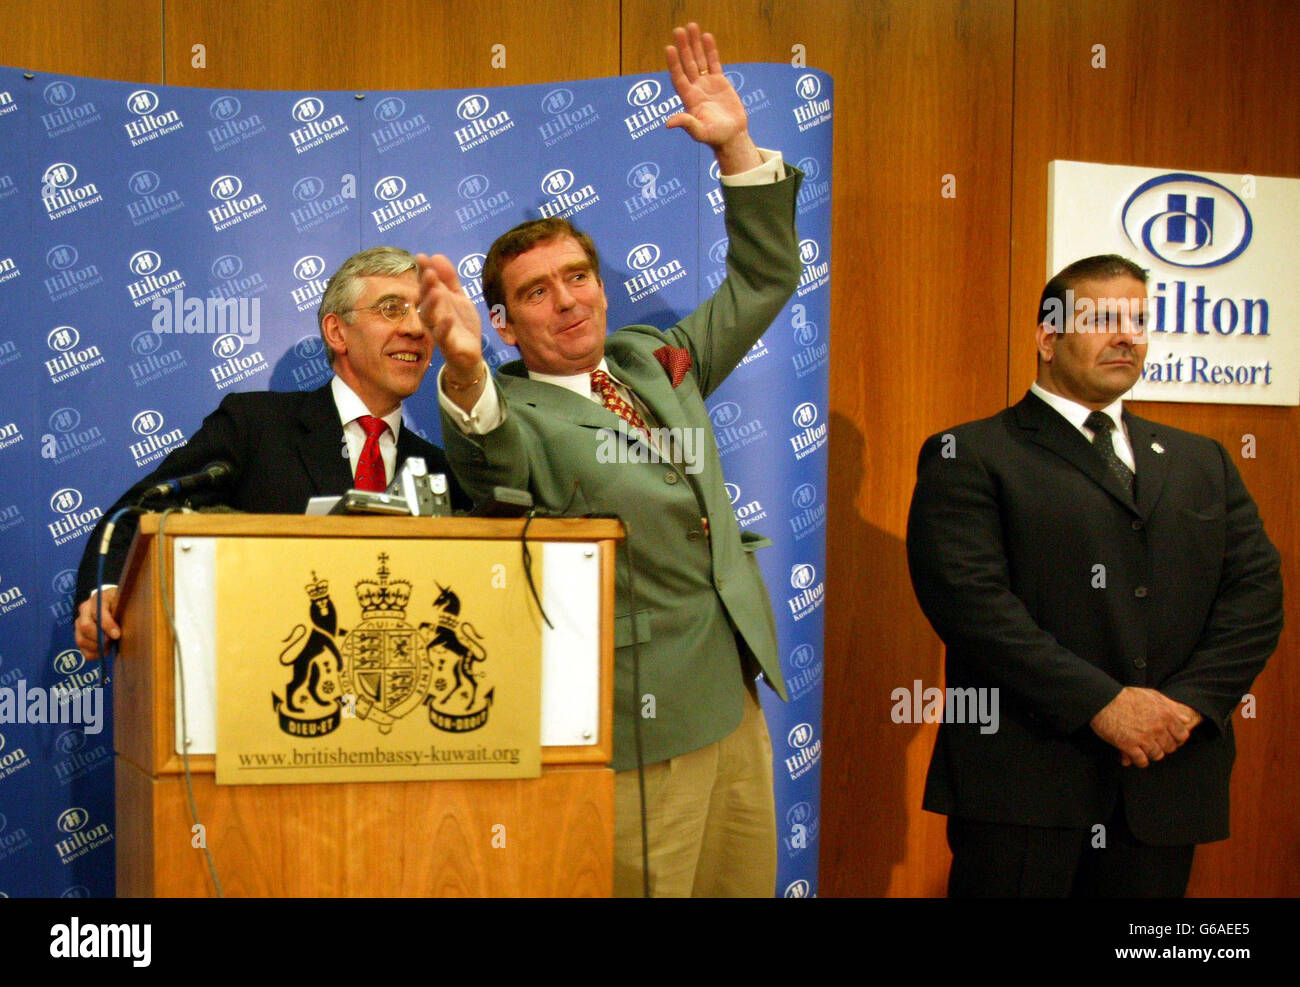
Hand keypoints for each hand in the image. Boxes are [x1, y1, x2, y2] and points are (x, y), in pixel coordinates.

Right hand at [75, 587, 119, 660]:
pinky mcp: (79, 636)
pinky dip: (94, 654)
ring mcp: (79, 623)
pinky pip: (82, 650)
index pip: (98, 612)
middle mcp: (84, 610)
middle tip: (113, 640)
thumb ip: (124, 612)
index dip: (107, 625)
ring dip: (97, 647)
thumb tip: (120, 630)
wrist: (116, 607)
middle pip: (85, 627)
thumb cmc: (123, 605)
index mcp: (97, 600)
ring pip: (81, 640)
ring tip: (110, 645)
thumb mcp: (125, 604)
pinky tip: (105, 651)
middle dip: (100, 637)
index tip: (117, 635)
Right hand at [415, 253, 484, 408]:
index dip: (423, 271)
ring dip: (431, 304)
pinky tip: (448, 318)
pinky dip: (444, 327)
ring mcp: (438, 329)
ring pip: (430, 316)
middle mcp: (433, 314)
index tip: (421, 256)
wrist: (469, 353)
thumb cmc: (460, 323)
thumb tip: (436, 255)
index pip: (426, 284)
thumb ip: (450, 279)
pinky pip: (443, 336)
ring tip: (436, 291)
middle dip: (426, 285)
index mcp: (435, 301)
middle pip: (425, 298)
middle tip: (428, 271)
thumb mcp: (458, 297)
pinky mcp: (447, 345)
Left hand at [663, 23, 760, 173]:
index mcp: (689, 99)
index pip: (679, 77)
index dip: (674, 63)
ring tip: (691, 26)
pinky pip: (713, 62)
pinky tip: (706, 37)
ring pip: (699, 60)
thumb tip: (668, 124)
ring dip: (694, 44)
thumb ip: (686, 124)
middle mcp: (695, 88)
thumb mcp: (700, 132)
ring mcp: (706, 84)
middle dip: (683, 47)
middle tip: (678, 30)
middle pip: (687, 64)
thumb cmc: (715, 137)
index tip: (669, 48)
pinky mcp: (719, 82)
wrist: (731, 136)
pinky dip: (710, 50)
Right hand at [1117, 699, 1203, 765]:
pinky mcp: (1129, 745)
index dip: (1176, 738)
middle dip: (1162, 746)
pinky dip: (1139, 761)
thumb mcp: (1152, 695)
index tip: (1168, 738)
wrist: (1102, 700)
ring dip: (1151, 754)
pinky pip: (1141, 761)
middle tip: (1153, 743)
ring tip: (1143, 749)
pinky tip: (1134, 755)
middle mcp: (1157, 728)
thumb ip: (1171, 706)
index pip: (1182, 736)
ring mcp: (1143, 738)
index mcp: (1165, 715)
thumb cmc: (1126, 696)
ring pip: (1157, 755)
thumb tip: (1186, 719)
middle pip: (1170, 747)